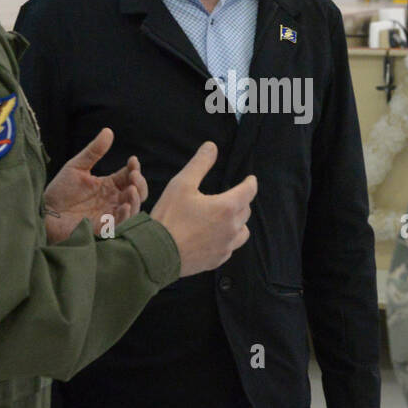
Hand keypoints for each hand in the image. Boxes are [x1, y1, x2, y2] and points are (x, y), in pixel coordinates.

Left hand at [43, 128, 146, 242]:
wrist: (45, 213)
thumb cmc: (59, 191)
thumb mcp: (76, 167)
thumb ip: (93, 151)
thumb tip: (108, 131)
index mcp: (109, 186)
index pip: (129, 176)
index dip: (134, 168)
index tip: (132, 160)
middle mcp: (113, 200)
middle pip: (137, 192)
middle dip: (140, 183)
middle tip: (134, 174)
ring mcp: (110, 215)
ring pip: (133, 208)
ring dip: (136, 199)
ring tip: (131, 189)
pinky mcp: (104, 229)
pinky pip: (121, 224)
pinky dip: (126, 215)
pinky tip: (124, 206)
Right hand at [151, 141, 255, 277]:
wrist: (157, 253)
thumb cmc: (170, 217)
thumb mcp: (182, 184)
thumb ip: (200, 164)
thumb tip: (212, 146)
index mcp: (227, 207)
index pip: (249, 191)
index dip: (251, 183)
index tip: (250, 179)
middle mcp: (232, 228)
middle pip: (245, 210)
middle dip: (241, 201)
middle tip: (233, 195)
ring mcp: (226, 246)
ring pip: (242, 231)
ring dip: (238, 222)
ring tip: (228, 218)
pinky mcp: (217, 260)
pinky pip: (230, 247)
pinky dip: (228, 239)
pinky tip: (216, 237)